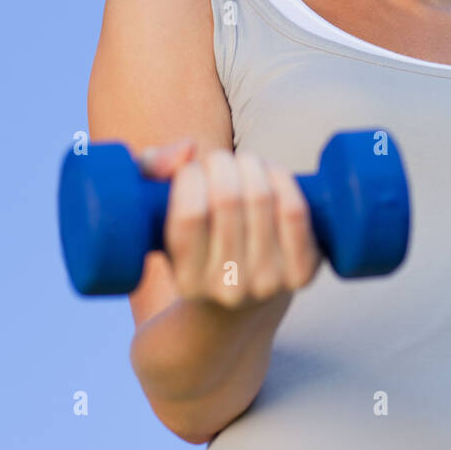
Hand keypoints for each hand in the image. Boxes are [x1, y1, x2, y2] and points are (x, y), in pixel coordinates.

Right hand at [138, 140, 322, 308]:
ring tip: (243, 164)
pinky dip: (282, 178)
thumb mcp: (156, 216)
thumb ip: (149, 170)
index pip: (190, 214)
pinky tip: (270, 173)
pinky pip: (294, 209)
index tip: (190, 169)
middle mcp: (230, 287)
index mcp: (188, 281)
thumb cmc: (196, 241)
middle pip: (228, 198)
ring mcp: (269, 281)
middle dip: (221, 162)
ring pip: (262, 196)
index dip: (190, 176)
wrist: (242, 300)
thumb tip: (187, 149)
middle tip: (218, 160)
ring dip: (251, 164)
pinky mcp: (302, 270)